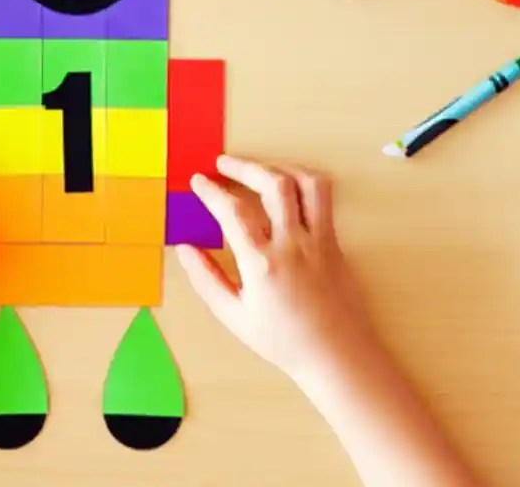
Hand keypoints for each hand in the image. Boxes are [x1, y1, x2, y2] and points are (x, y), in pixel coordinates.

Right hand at [177, 155, 377, 380]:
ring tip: (259, 169)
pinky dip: (302, 183)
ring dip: (280, 167)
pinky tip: (286, 189)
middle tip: (223, 164)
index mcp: (263, 264)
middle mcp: (294, 245)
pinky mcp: (336, 242)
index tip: (198, 181)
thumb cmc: (282, 341)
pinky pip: (323, 199)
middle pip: (273, 184)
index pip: (233, 212)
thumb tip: (183, 248)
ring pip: (307, 183)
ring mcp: (320, 240)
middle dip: (244, 167)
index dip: (212, 191)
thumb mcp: (233, 315)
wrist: (336, 355)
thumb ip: (206, 278)